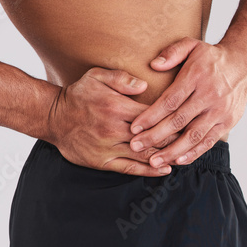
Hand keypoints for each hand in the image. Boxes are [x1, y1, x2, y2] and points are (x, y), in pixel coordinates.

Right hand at [48, 67, 179, 176]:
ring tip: (183, 156)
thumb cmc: (78, 95)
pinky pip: (130, 168)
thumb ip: (121, 78)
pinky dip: (149, 170)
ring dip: (166, 156)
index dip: (173, 118)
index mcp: (116, 107)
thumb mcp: (96, 76)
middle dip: (175, 139)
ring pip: (144, 154)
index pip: (154, 115)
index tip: (189, 118)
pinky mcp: (102, 161)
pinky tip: (164, 169)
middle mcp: (114, 129)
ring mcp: (108, 147)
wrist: (53, 117)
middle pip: (153, 137)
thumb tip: (145, 86)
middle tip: (192, 138)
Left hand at [128, 38, 246, 166]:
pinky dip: (193, 153)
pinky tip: (177, 161)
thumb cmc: (211, 57)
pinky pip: (209, 141)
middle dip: (155, 136)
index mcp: (196, 77)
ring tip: (154, 160)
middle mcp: (209, 96)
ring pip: (194, 135)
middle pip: (179, 121)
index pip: (170, 101)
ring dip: (172, 150)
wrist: (244, 65)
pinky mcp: (228, 122)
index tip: (134, 128)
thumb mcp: (192, 45)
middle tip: (135, 146)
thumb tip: (154, 65)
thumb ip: (172, 53)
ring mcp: (220, 111)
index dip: (151, 116)